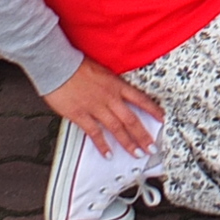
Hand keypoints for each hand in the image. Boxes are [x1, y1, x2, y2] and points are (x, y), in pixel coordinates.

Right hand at [43, 60, 163, 155]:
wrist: (57, 64)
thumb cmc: (76, 64)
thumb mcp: (100, 69)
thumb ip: (110, 83)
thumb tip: (116, 93)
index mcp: (115, 84)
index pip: (139, 99)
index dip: (152, 110)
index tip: (163, 119)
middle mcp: (109, 97)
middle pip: (131, 119)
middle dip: (143, 135)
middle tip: (152, 148)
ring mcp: (96, 107)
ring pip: (117, 128)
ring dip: (128, 143)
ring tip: (137, 154)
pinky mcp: (81, 115)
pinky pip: (94, 133)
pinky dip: (102, 145)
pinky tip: (108, 155)